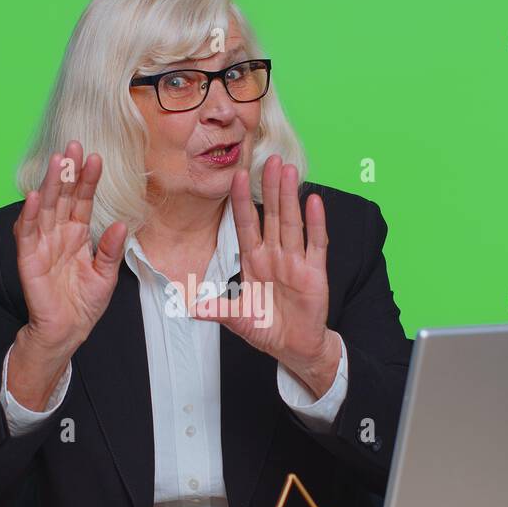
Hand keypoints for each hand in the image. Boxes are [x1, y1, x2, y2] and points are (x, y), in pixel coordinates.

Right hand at [7, 140, 127, 409]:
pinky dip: (29, 215)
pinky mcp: (28, 259)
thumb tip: (121, 224)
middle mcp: (58, 234)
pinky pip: (27, 234)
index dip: (88, 180)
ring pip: (45, 208)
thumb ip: (112, 250)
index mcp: (77, 235)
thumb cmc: (85, 304)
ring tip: (57, 162)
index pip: (82, 201)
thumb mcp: (107, 275)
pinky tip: (33, 196)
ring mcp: (42, 245)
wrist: (67, 331)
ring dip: (49, 185)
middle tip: (74, 145)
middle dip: (68, 172)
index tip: (96, 157)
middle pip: (63, 197)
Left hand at [193, 155, 340, 398]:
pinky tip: (314, 201)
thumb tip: (191, 308)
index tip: (236, 177)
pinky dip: (315, 223)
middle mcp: (274, 256)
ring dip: (290, 197)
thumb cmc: (267, 328)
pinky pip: (315, 244)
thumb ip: (218, 310)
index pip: (246, 225)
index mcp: (254, 262)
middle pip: (272, 215)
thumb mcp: (238, 319)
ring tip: (288, 170)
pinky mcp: (314, 272)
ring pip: (292, 223)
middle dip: (269, 188)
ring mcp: (295, 262)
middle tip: (269, 159)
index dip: (241, 202)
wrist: (294, 347)